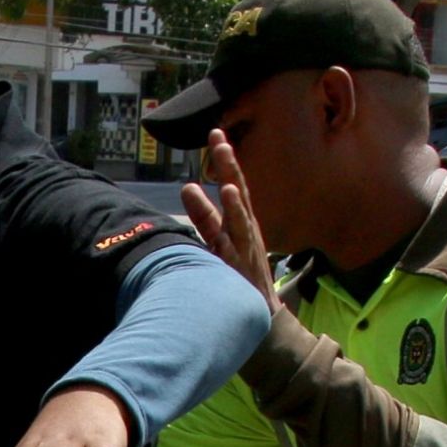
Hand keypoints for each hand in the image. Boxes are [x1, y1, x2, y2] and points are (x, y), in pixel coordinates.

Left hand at [178, 130, 279, 302]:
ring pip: (240, 223)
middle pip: (238, 193)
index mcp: (241, 222)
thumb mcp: (221, 238)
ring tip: (229, 183)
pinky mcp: (239, 272)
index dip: (226, 160)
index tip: (215, 133)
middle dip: (229, 167)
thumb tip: (187, 187)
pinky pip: (234, 255)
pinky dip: (232, 242)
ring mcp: (245, 251)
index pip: (234, 184)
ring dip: (235, 205)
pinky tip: (226, 237)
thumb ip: (205, 216)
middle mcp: (245, 231)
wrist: (260, 313)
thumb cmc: (238, 275)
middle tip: (218, 138)